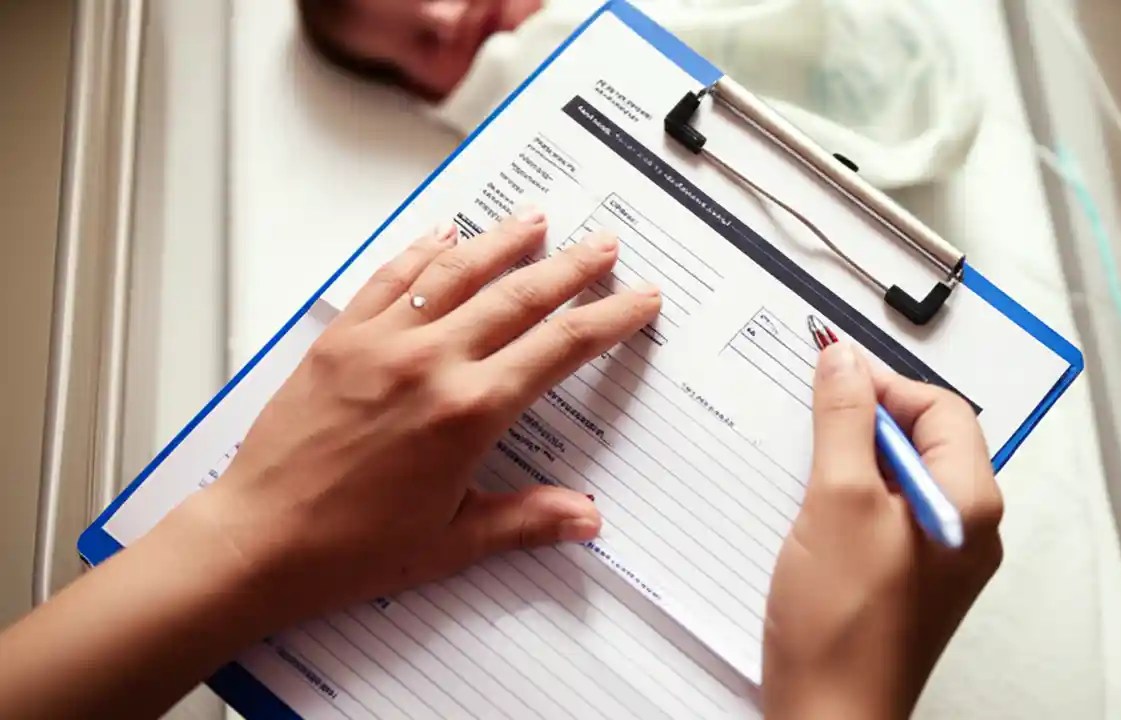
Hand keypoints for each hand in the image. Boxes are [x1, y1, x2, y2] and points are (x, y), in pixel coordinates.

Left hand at [166, 210, 659, 628]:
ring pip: (457, 272)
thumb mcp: (453, 542)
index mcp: (469, 413)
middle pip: (519, 297)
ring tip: (537, 218)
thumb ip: (526, 520)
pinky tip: (446, 233)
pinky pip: (391, 278)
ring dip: (504, 241)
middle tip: (604, 246)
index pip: (560, 348)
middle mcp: (431, 363)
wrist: (258, 540)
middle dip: (571, 267)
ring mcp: (382, 342)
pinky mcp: (340, 338)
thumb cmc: (351, 550)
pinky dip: (423, 250)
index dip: (609, 320)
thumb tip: (587, 517)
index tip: (639, 300)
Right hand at [763, 343, 1003, 718]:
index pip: (941, 407)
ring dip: (851, 454)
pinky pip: (882, 513)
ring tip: (806, 459)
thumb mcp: (837, 500)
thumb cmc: (842, 627)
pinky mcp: (902, 577)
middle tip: (814, 409)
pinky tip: (809, 505)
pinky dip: (847, 493)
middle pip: (923, 438)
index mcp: (969, 503)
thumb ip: (843, 420)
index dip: (885, 384)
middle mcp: (965, 527)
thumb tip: (844, 362)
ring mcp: (935, 555)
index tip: (831, 375)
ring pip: (898, 475)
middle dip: (867, 416)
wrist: (828, 716)